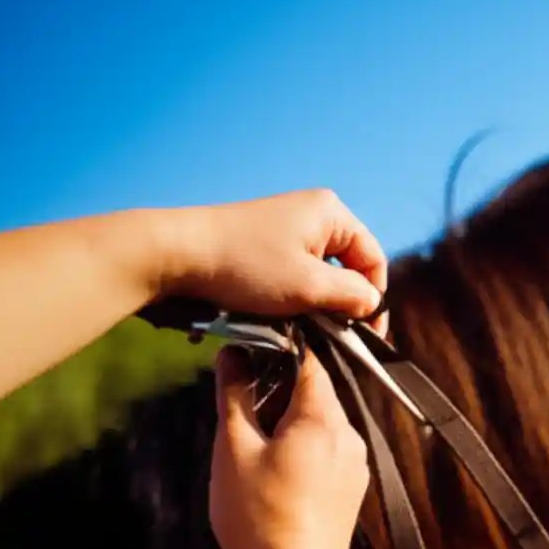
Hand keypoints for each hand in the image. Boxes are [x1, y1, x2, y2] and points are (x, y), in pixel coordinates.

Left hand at [164, 189, 387, 331]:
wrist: (174, 255)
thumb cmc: (245, 266)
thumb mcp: (309, 286)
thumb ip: (351, 296)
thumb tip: (371, 304)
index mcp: (330, 213)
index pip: (373, 259)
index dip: (374, 298)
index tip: (366, 332)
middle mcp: (312, 214)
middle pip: (348, 266)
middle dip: (343, 302)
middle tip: (336, 335)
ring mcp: (285, 228)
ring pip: (320, 274)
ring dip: (316, 303)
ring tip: (304, 327)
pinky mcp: (263, 244)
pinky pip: (294, 274)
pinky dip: (294, 297)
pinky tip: (282, 316)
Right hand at [210, 346, 368, 548]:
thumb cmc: (258, 514)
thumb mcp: (233, 449)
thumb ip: (233, 396)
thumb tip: (231, 353)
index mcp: (324, 417)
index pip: (309, 361)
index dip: (277, 352)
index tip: (249, 356)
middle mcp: (350, 435)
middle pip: (317, 394)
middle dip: (280, 394)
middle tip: (244, 411)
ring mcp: (356, 465)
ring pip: (323, 425)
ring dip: (291, 426)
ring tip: (256, 451)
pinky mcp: (353, 490)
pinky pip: (330, 454)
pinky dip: (305, 452)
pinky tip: (277, 477)